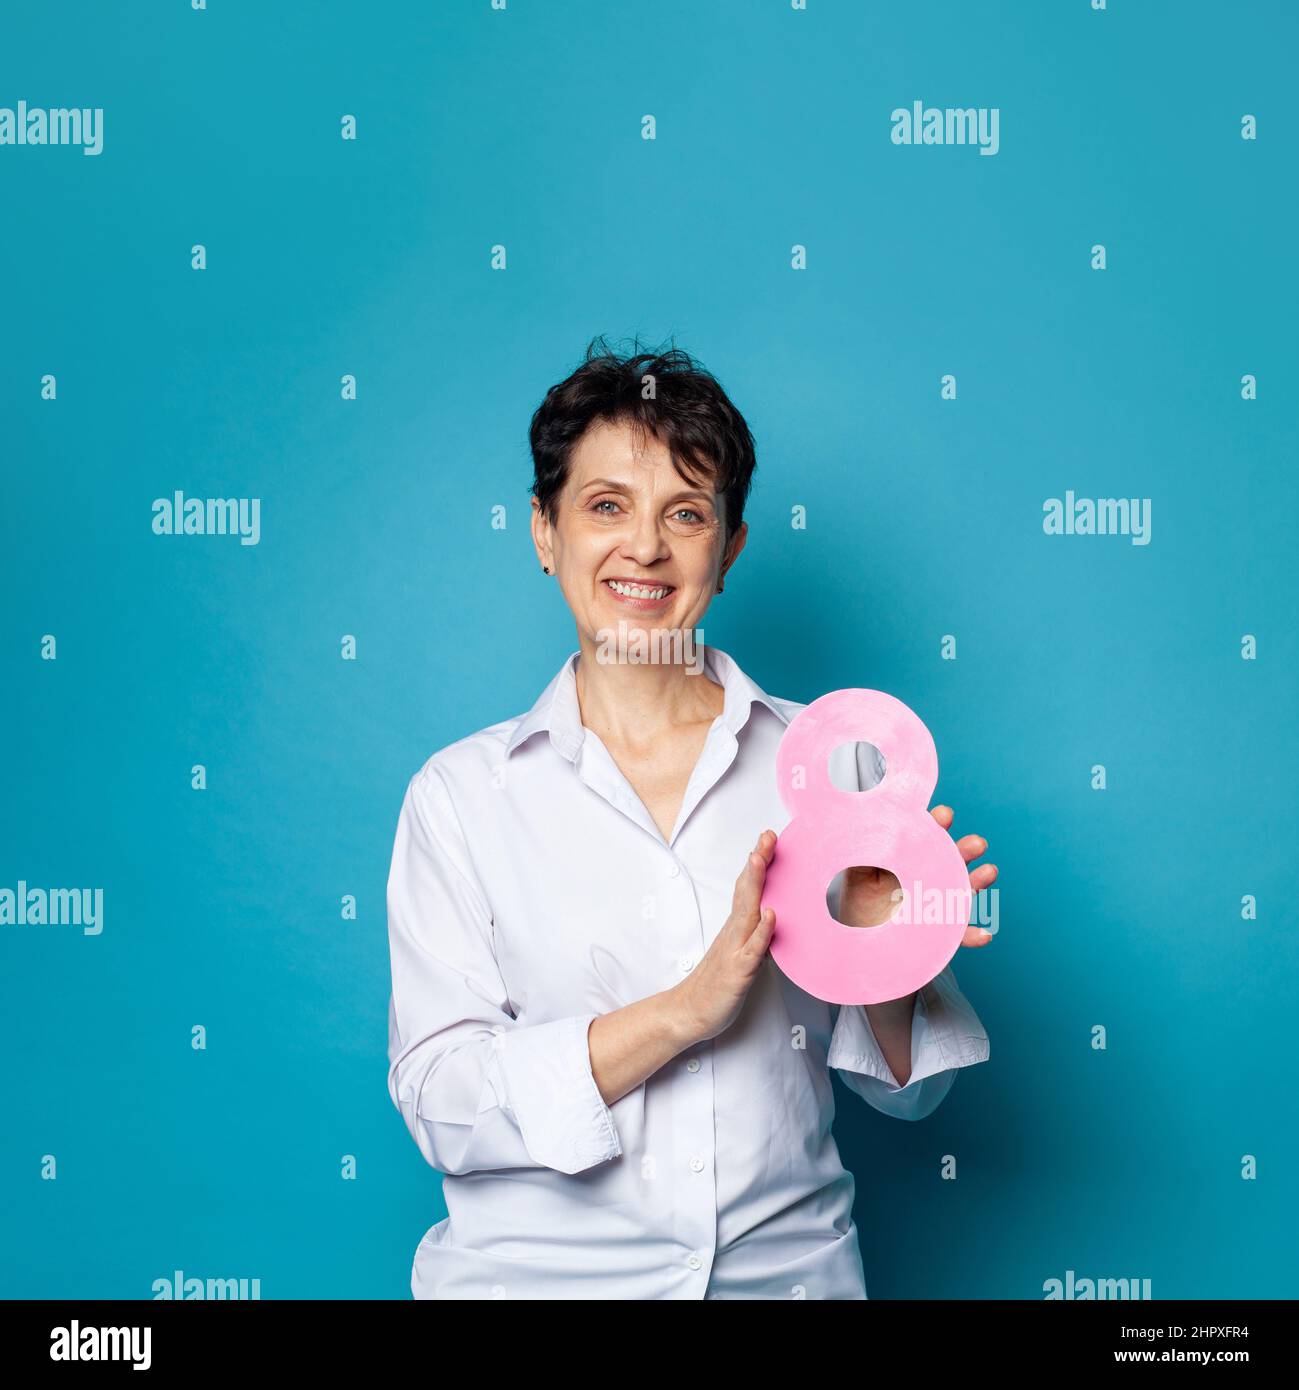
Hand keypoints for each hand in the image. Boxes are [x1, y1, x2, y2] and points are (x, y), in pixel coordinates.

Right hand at [670, 830, 777, 1044]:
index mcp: (736, 927)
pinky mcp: (736, 971)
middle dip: (758, 862)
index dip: (759, 863)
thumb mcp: (740, 953)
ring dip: (755, 885)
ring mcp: (734, 950)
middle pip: (747, 891)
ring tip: (761, 859)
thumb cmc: (717, 983)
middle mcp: (734, 932)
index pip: (749, 888)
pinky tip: (771, 915)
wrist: (687, 1012)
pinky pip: (752, 950)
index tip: (768, 838)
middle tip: (767, 835)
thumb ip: (755, 933)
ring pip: (747, 912)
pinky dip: (762, 931)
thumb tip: (774, 916)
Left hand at [838, 805, 996, 946]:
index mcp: (909, 857)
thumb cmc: (857, 896)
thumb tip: (861, 819)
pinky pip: (957, 935)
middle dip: (966, 849)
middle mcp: (928, 877)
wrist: (857, 937)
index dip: (937, 824)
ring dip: (978, 881)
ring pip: (962, 891)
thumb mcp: (855, 868)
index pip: (926, 836)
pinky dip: (972, 935)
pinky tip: (984, 935)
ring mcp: (936, 904)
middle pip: (951, 860)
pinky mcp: (938, 933)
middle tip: (977, 844)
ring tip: (989, 871)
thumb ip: (862, 849)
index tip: (944, 815)